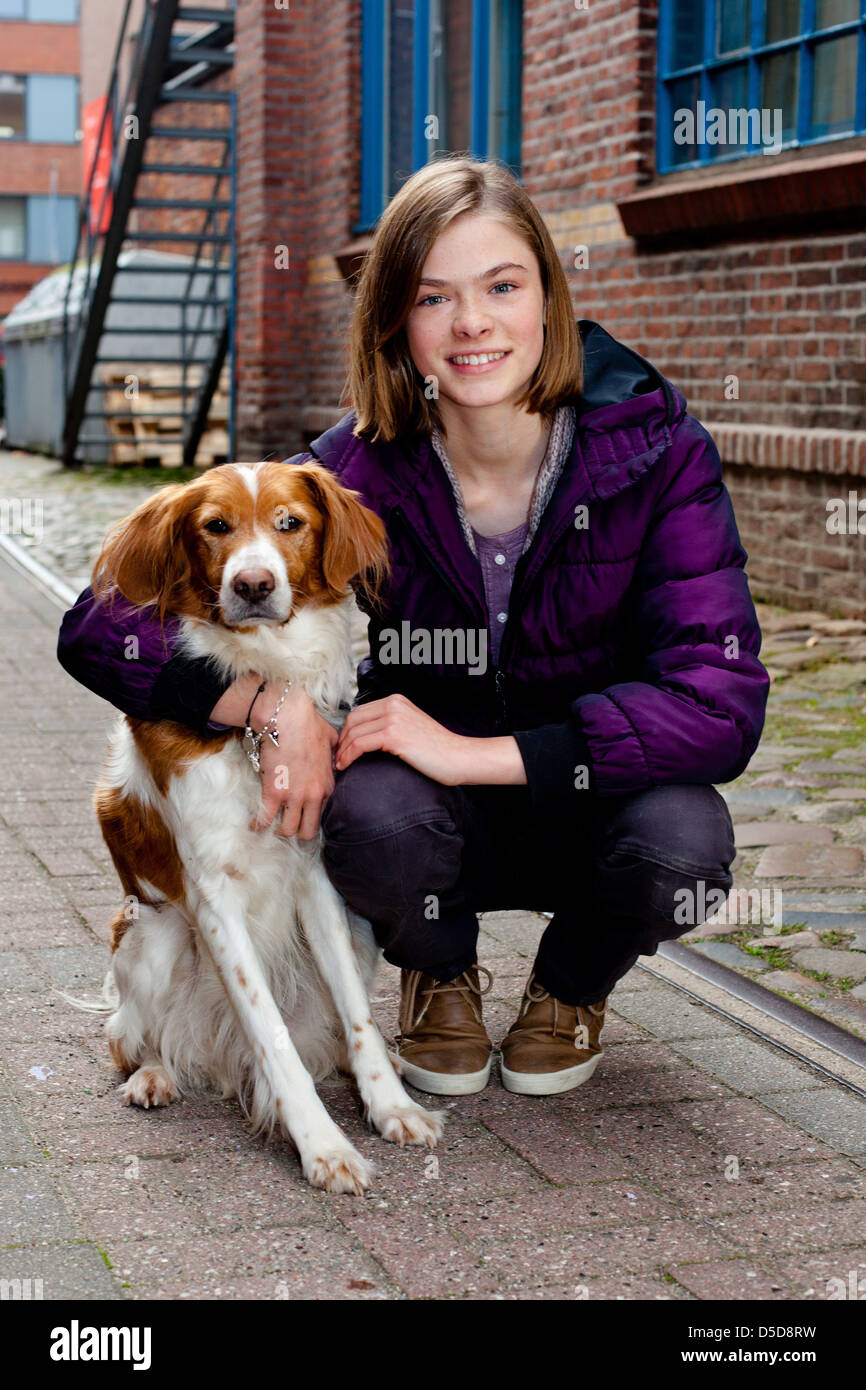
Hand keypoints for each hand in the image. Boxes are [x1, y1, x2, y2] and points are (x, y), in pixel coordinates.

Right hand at [253, 683, 337, 839]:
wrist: (287, 717)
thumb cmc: (309, 724)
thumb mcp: (331, 740)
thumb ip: (335, 755)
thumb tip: (336, 757)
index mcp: (327, 785)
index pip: (323, 815)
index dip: (312, 818)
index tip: (303, 818)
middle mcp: (312, 795)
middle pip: (307, 831)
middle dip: (298, 832)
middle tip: (288, 826)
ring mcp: (293, 796)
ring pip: (287, 830)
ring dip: (279, 829)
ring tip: (272, 825)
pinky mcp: (273, 792)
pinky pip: (265, 819)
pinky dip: (258, 824)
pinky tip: (255, 824)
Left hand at [335, 694, 474, 785]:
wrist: (458, 757)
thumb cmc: (437, 749)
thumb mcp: (411, 727)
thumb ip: (391, 724)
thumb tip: (365, 736)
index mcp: (396, 701)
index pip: (359, 712)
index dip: (347, 731)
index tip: (342, 748)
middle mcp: (393, 704)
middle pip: (353, 720)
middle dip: (342, 740)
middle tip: (337, 757)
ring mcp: (393, 718)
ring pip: (354, 733)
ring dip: (342, 751)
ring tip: (339, 765)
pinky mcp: (393, 735)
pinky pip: (360, 744)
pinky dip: (348, 756)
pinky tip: (345, 766)